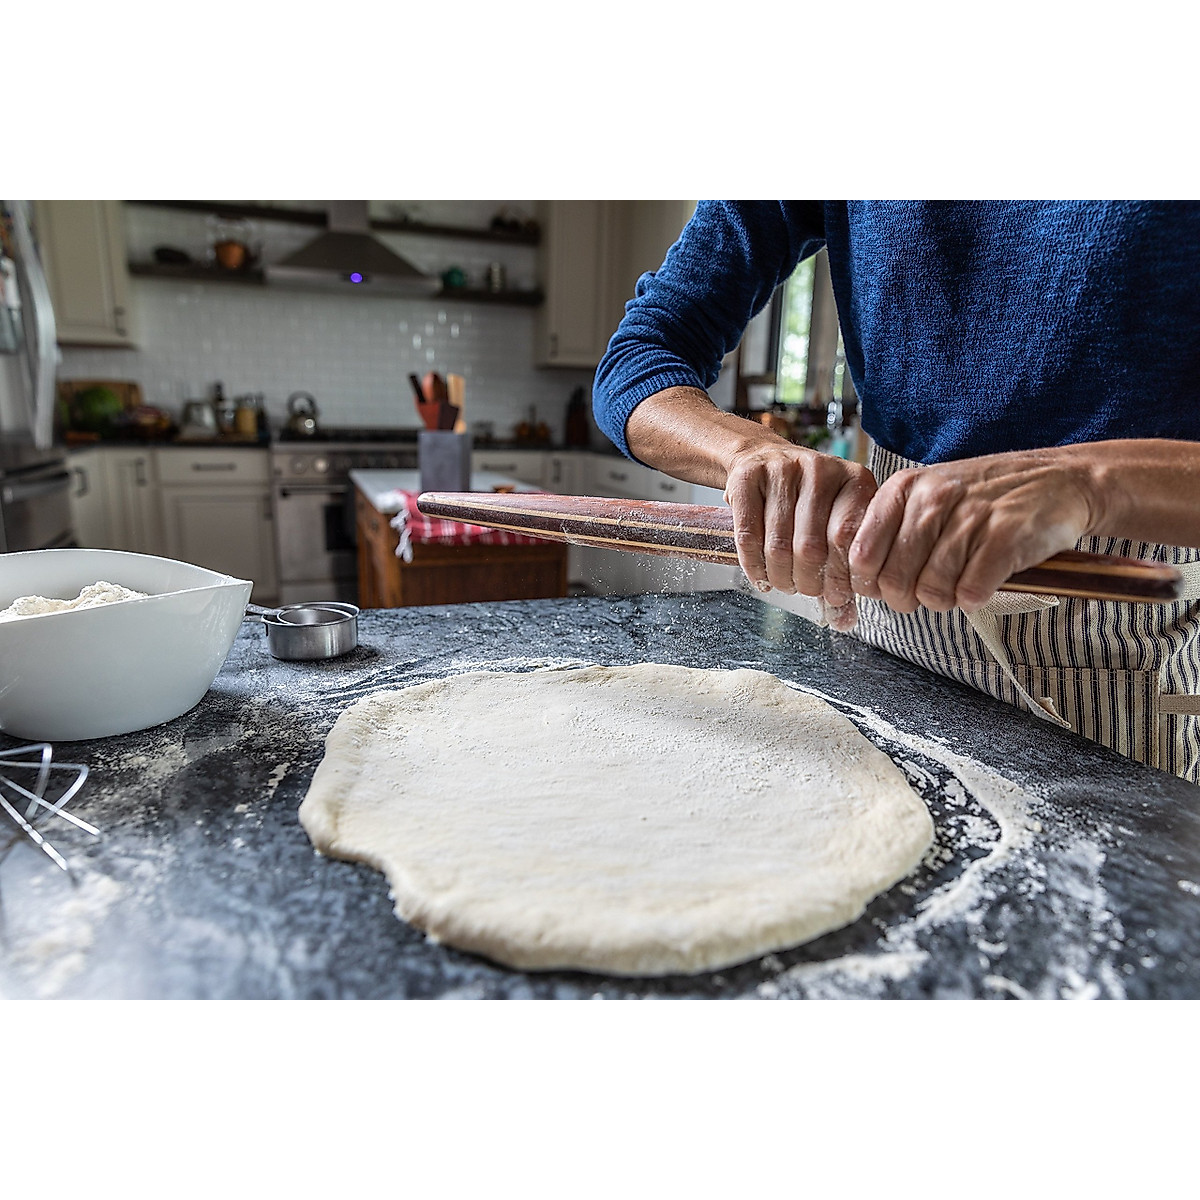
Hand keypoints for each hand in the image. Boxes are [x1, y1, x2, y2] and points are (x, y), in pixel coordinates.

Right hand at [722, 442, 877, 624]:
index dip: (841, 577)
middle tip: (806, 591)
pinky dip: (752, 566)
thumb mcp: (835, 522)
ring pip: (778, 545)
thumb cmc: (806, 502)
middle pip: (811, 547)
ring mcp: (782, 469)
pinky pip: (747, 536)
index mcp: (854, 480)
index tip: (836, 597)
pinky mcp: (748, 477)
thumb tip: (844, 621)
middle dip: (808, 582)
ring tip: (784, 583)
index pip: (848, 540)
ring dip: (779, 577)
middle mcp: (821, 469)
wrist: (763, 457)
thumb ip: (844, 568)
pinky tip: (761, 575)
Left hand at [847, 448, 1101, 614]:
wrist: (1060, 480)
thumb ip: (892, 532)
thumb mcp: (929, 498)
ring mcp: (971, 516)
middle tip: (928, 592)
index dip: (872, 583)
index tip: (887, 586)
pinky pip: (970, 592)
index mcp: (905, 488)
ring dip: (945, 599)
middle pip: (894, 580)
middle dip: (908, 599)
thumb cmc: (986, 498)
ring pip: (932, 591)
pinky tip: (984, 581)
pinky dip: (975, 597)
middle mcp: (933, 498)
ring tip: (959, 583)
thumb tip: (864, 582)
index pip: (862, 554)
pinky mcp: (1007, 537)